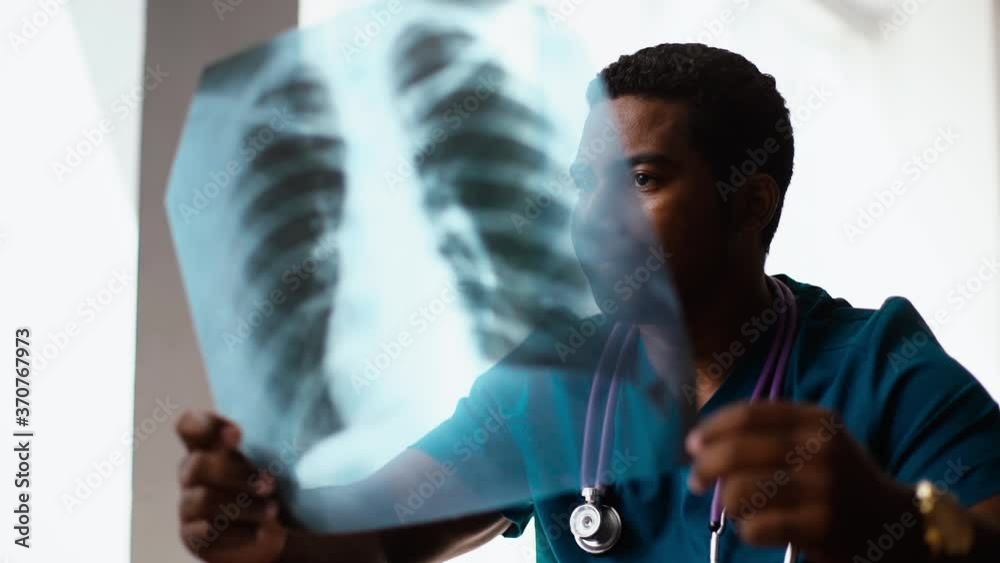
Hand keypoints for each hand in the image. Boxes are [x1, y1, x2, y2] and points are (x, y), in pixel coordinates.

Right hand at [177, 410, 287, 562]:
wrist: (266, 532)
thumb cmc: (267, 487)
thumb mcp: (268, 463)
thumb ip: (264, 448)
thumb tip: (280, 438)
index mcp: (209, 447)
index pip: (189, 426)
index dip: (206, 425)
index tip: (237, 433)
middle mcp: (193, 473)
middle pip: (198, 465)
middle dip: (237, 475)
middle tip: (270, 485)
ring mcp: (189, 504)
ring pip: (204, 501)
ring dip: (244, 506)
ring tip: (272, 511)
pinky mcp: (192, 535)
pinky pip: (207, 532)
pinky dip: (238, 532)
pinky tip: (259, 531)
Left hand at [686, 402, 921, 562]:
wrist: (896, 525)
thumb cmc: (842, 479)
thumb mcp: (819, 440)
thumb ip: (772, 431)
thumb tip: (704, 441)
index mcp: (818, 420)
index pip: (748, 414)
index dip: (711, 429)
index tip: (693, 444)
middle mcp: (821, 449)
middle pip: (736, 451)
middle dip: (705, 466)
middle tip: (695, 480)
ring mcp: (822, 488)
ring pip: (740, 491)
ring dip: (727, 502)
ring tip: (734, 507)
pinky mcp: (821, 527)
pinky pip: (756, 527)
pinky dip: (747, 529)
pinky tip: (757, 528)